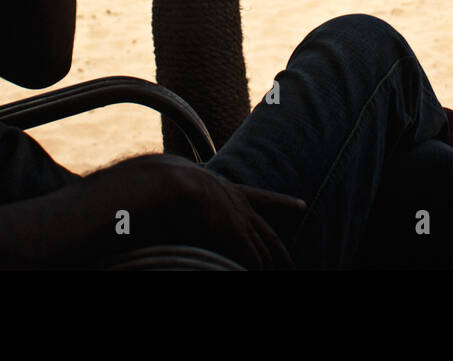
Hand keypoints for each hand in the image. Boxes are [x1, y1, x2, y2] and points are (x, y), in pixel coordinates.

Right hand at [90, 155, 305, 269]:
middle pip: (266, 226)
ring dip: (274, 262)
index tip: (302, 205)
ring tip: (284, 273)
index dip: (280, 202)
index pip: (259, 196)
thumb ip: (167, 202)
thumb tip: (151, 212)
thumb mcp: (166, 192)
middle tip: (293, 261)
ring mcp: (236, 214)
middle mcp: (234, 200)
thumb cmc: (154, 184)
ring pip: (265, 243)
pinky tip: (261, 273)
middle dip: (280, 246)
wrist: (160, 178)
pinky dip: (257, 266)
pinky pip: (252, 254)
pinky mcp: (233, 230)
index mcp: (223, 188)